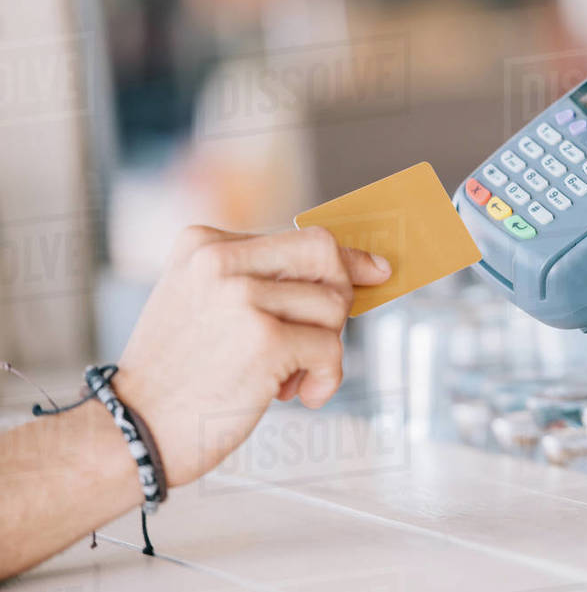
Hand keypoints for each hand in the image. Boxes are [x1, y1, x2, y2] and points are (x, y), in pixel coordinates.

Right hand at [112, 226, 391, 487]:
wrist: (132, 431)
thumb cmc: (179, 376)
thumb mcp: (206, 305)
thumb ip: (262, 281)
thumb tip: (352, 271)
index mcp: (205, 243)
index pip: (301, 235)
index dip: (345, 258)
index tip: (375, 270)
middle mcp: (221, 259)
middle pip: (325, 255)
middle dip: (339, 299)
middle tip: (317, 340)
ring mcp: (243, 296)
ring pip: (333, 305)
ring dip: (323, 349)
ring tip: (286, 378)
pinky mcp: (265, 338)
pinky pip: (332, 348)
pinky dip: (326, 378)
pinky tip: (297, 395)